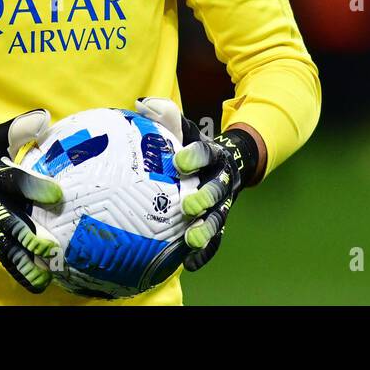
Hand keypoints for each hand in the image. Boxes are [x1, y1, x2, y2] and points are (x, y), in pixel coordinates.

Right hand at [0, 110, 63, 293]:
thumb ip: (18, 127)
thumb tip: (44, 118)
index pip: (16, 180)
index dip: (35, 187)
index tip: (57, 193)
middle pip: (9, 220)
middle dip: (29, 234)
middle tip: (51, 247)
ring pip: (6, 244)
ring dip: (25, 260)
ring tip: (45, 275)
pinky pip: (4, 256)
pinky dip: (19, 271)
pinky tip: (38, 284)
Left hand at [135, 98, 258, 272]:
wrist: (229, 162)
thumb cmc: (191, 145)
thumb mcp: (183, 129)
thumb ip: (164, 116)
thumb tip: (141, 104)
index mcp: (212, 155)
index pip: (206, 152)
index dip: (196, 156)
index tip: (181, 161)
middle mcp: (221, 179)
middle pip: (218, 189)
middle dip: (205, 198)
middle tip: (188, 206)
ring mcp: (223, 202)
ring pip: (219, 217)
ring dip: (206, 229)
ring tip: (191, 240)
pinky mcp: (219, 221)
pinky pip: (216, 240)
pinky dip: (205, 253)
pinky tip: (189, 264)